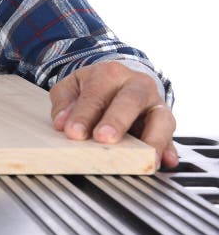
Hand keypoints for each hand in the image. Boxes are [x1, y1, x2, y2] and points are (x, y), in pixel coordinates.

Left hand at [49, 60, 176, 169]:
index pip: (95, 94)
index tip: (73, 132)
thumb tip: (62, 122)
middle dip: (117, 121)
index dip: (83, 115)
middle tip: (104, 138)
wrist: (120, 80)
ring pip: (161, 118)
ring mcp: (155, 103)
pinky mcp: (165, 121)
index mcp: (110, 73)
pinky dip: (169, 148)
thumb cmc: (93, 86)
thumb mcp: (72, 87)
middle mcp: (137, 85)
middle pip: (130, 101)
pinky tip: (166, 160)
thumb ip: (64, 102)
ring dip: (152, 138)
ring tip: (144, 157)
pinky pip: (171, 136)